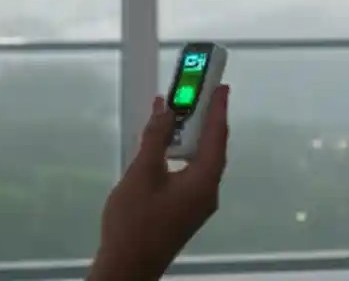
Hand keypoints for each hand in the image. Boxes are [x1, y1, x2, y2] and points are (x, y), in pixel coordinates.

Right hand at [89, 85, 229, 280]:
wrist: (127, 266)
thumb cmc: (135, 221)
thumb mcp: (142, 173)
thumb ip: (156, 139)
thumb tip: (166, 111)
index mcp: (203, 182)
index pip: (216, 137)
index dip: (217, 109)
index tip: (221, 86)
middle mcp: (206, 192)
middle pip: (211, 148)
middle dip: (205, 119)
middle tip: (200, 92)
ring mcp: (196, 204)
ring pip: (199, 161)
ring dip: (190, 135)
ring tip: (181, 111)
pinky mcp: (184, 210)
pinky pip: (189, 172)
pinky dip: (181, 153)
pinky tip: (166, 144)